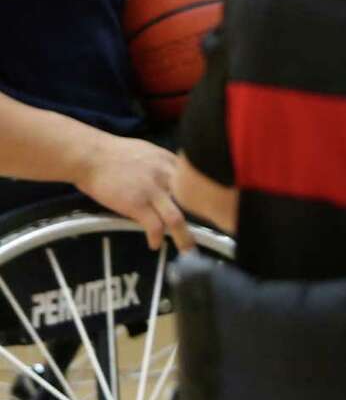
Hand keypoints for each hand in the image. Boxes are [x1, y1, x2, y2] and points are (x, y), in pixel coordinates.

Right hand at [74, 134, 194, 252]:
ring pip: (177, 218)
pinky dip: (156, 238)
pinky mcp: (137, 204)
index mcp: (168, 161)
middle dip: (200, 219)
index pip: (193, 181)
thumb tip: (168, 176)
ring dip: (184, 237)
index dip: (199, 197)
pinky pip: (154, 226)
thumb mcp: (146, 151)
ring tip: (186, 249)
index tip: (201, 210)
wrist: (89, 155)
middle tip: (202, 233)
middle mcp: (165, 175)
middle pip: (191, 201)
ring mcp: (152, 191)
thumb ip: (161, 165)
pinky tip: (154, 244)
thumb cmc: (112, 153)